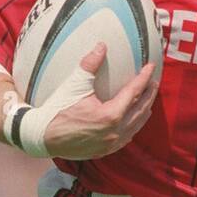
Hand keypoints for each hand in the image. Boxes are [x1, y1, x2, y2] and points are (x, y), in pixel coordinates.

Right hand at [41, 42, 158, 159]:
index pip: (133, 93)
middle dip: (149, 95)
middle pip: (140, 110)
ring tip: (148, 99)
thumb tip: (102, 45)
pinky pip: (127, 137)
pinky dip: (133, 126)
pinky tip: (134, 120)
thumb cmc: (58, 109)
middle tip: (153, 81)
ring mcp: (111, 144)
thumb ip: (90, 64)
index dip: (143, 78)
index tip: (150, 66)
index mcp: (110, 116)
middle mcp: (115, 132)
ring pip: (136, 126)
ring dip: (143, 111)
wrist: (43, 136)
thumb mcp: (74, 84)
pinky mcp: (105, 150)